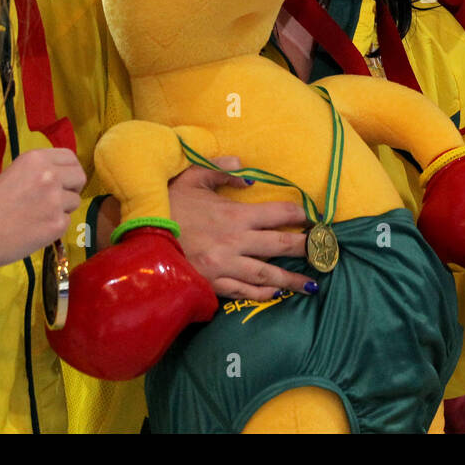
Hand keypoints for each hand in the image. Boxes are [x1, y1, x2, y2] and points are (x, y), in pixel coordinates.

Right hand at [0, 148, 84, 274]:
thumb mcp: (10, 175)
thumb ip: (36, 174)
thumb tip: (57, 177)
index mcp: (35, 159)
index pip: (69, 157)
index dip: (68, 169)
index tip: (62, 178)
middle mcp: (50, 175)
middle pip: (80, 176)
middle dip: (72, 187)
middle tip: (58, 198)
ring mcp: (56, 200)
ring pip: (74, 201)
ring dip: (61, 209)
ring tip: (37, 216)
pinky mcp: (57, 224)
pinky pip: (66, 222)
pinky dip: (54, 226)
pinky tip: (34, 229)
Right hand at [167, 157, 313, 300]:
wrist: (137, 233)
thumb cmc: (166, 203)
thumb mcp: (192, 176)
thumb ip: (221, 169)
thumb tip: (247, 173)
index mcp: (235, 214)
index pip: (278, 213)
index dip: (300, 215)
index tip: (316, 219)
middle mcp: (235, 241)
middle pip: (280, 245)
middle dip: (306, 248)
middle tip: (326, 252)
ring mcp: (224, 265)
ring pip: (266, 274)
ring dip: (291, 280)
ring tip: (311, 285)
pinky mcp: (211, 283)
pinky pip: (242, 291)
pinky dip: (260, 295)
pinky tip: (274, 295)